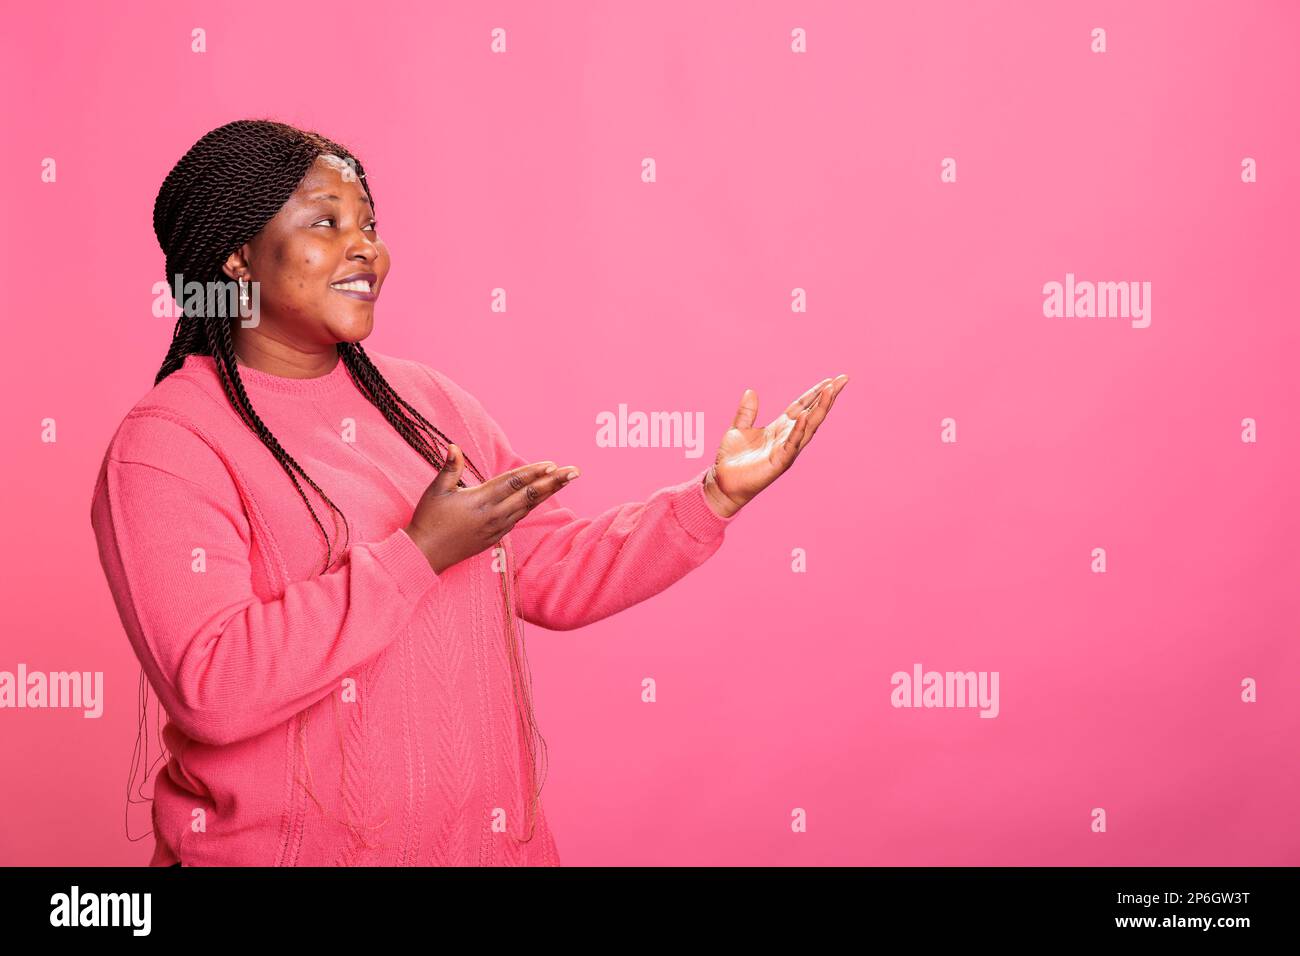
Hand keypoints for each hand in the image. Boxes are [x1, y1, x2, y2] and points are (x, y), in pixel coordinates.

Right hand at [404, 443, 580, 573]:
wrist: (425, 555)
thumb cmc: (428, 520)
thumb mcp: (436, 491)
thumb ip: (449, 468)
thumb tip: (453, 446)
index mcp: (481, 501)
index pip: (513, 483)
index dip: (533, 472)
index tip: (552, 464)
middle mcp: (494, 515)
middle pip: (530, 495)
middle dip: (554, 482)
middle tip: (574, 471)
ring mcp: (497, 528)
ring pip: (528, 507)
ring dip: (548, 492)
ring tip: (564, 480)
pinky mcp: (495, 537)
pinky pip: (519, 518)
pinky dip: (532, 505)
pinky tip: (542, 497)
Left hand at [702, 374, 848, 517]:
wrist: (724, 483)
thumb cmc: (733, 459)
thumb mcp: (738, 428)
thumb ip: (746, 411)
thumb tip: (751, 391)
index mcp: (779, 428)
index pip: (802, 406)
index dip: (815, 393)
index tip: (830, 381)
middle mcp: (787, 438)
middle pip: (812, 413)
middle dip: (827, 397)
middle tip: (843, 380)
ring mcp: (786, 450)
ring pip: (808, 426)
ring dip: (820, 409)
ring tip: (830, 391)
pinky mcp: (779, 462)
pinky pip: (792, 444)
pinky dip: (799, 430)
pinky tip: (806, 416)